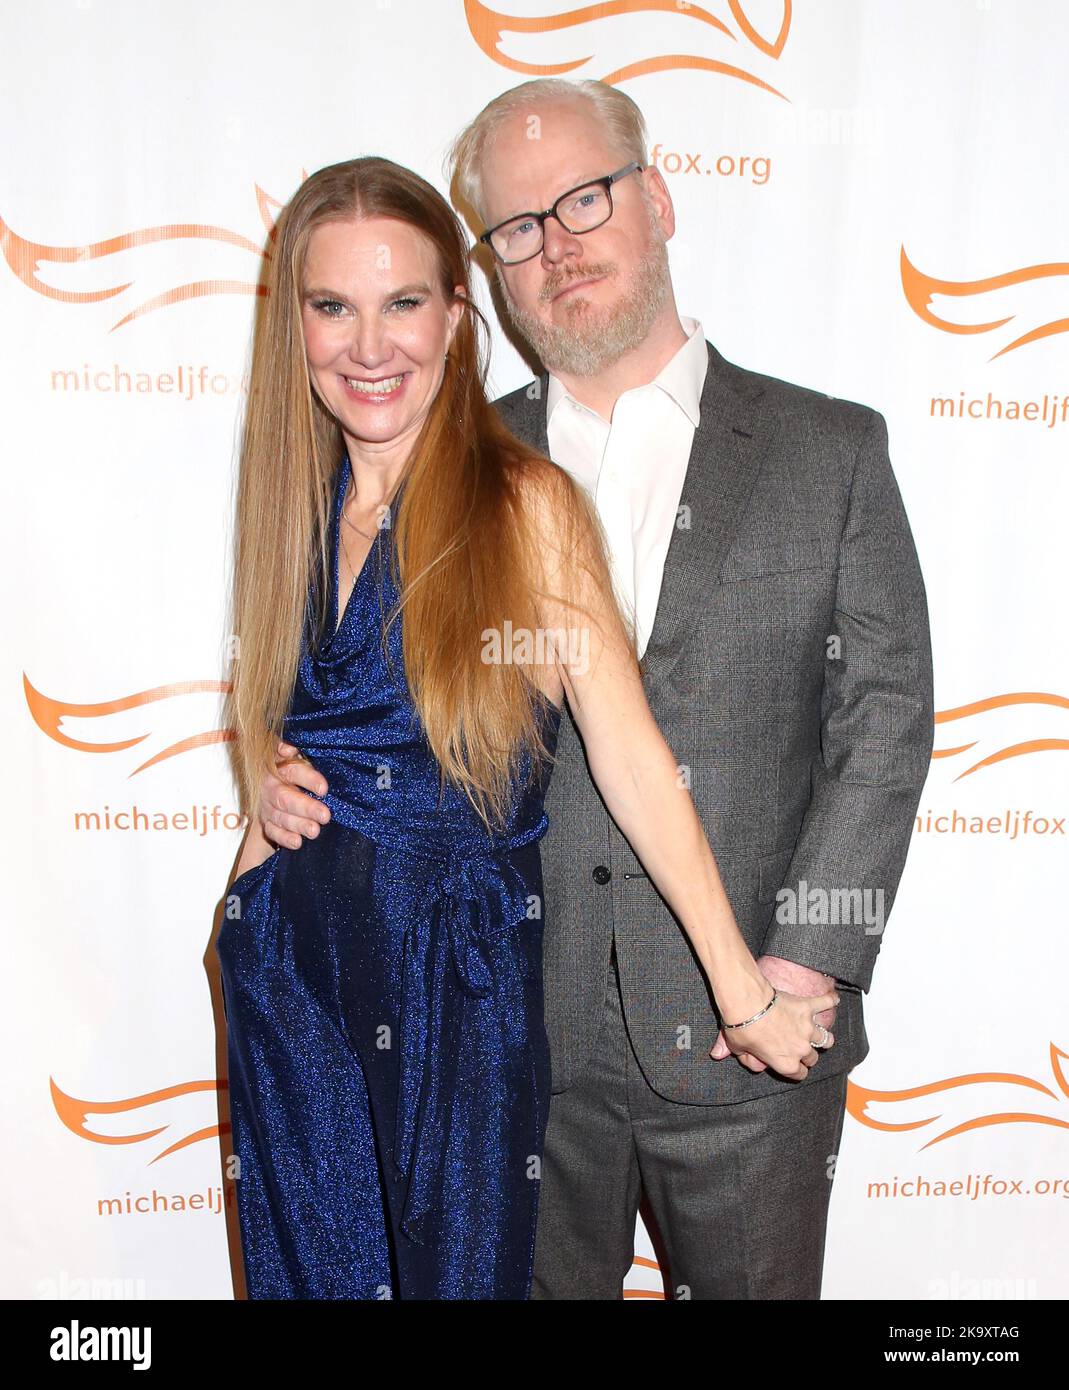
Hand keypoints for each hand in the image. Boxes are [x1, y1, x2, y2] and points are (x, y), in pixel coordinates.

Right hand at [260, 739, 330, 850]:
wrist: (268, 776)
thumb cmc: (290, 763)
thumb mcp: (289, 751)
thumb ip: (289, 747)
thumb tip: (289, 749)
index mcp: (278, 766)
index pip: (293, 771)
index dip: (308, 779)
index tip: (324, 789)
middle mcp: (269, 787)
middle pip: (285, 798)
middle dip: (305, 807)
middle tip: (325, 816)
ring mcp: (266, 806)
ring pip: (279, 816)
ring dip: (297, 825)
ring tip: (314, 831)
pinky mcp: (265, 821)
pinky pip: (271, 831)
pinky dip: (283, 838)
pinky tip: (297, 842)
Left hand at [711, 954, 838, 1075]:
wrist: (747, 1002)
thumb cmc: (742, 1026)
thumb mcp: (736, 1047)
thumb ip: (736, 1054)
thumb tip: (721, 1055)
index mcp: (786, 1063)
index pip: (799, 1074)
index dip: (795, 1070)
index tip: (792, 1065)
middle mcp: (801, 1048)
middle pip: (812, 1058)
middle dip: (807, 1055)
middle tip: (798, 1047)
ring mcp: (807, 1028)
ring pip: (825, 1039)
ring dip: (822, 1037)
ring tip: (817, 1033)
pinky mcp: (807, 1008)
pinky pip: (825, 1003)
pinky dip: (830, 1001)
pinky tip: (833, 999)